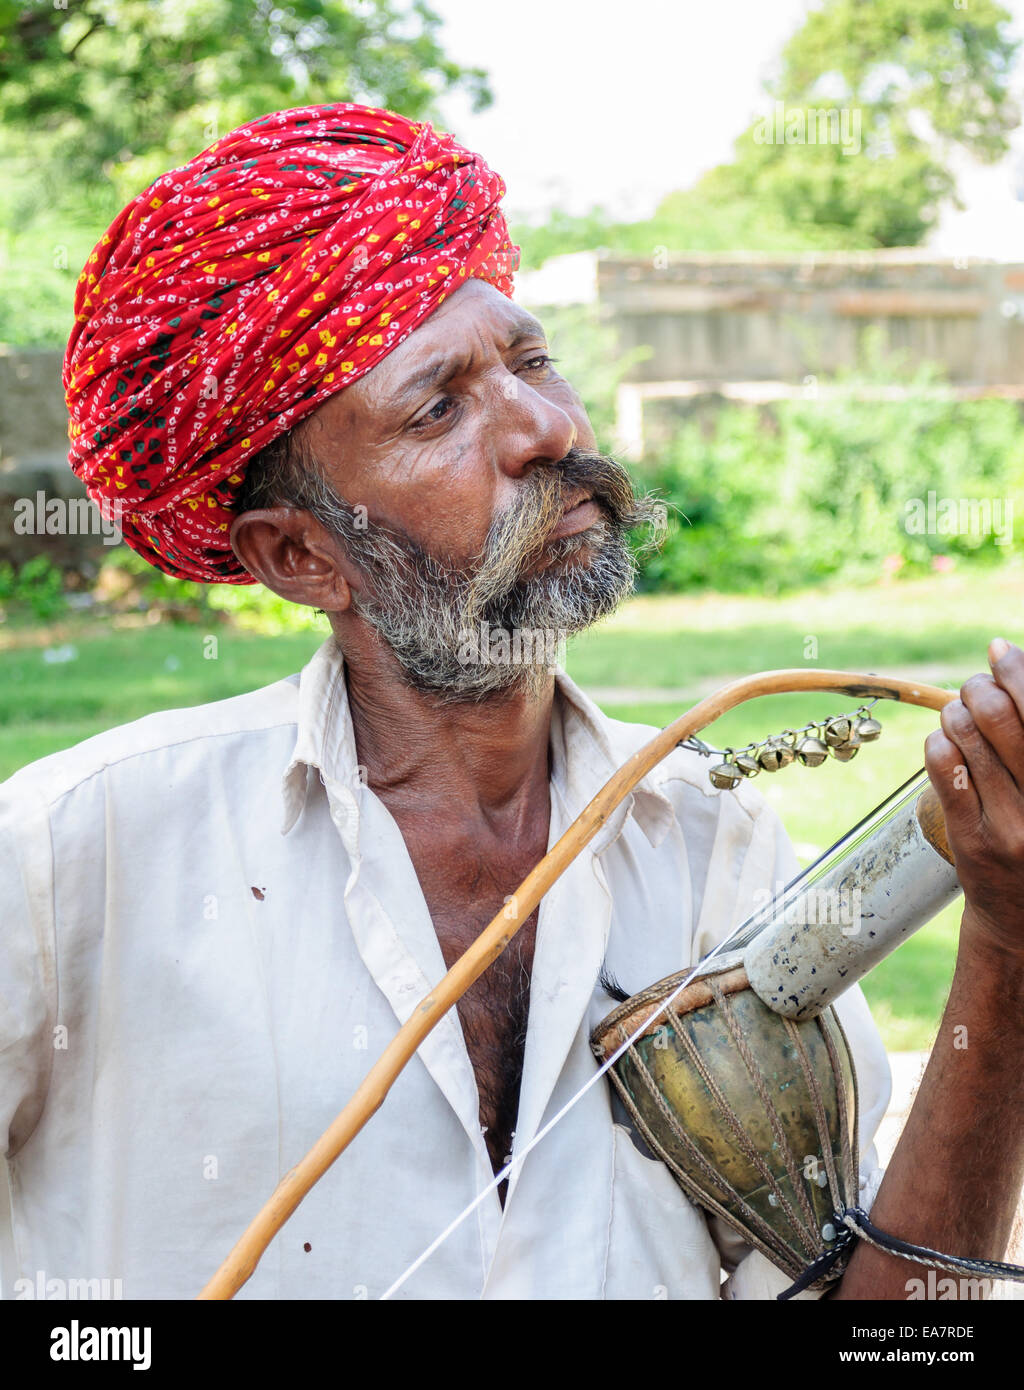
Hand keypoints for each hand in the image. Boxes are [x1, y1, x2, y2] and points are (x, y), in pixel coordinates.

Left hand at [924, 638, 1023, 963]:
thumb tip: (1007, 660)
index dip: (1019, 672)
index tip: (999, 650)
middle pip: (1004, 717)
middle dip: (981, 686)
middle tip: (974, 682)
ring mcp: (1013, 824)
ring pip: (968, 738)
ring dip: (956, 712)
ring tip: (959, 712)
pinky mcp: (973, 840)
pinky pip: (945, 771)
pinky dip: (940, 743)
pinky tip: (945, 742)